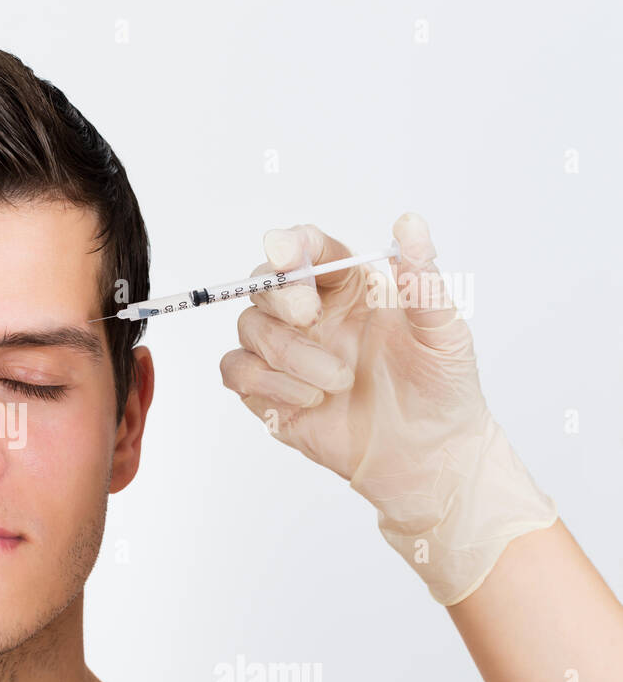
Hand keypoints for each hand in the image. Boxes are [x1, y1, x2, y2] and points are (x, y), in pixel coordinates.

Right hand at [220, 213, 555, 604]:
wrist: (426, 457)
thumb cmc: (440, 390)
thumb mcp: (443, 331)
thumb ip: (422, 279)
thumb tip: (411, 224)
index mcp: (351, 288)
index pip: (308, 249)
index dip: (291, 244)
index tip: (289, 255)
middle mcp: (313, 315)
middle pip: (265, 283)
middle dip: (281, 298)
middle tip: (310, 318)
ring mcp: (287, 353)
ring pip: (250, 328)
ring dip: (289, 355)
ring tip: (337, 382)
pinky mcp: (269, 391)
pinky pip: (237, 371)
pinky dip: (267, 383)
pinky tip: (308, 399)